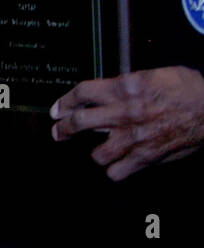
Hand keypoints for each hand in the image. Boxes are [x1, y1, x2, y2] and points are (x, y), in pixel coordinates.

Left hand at [50, 67, 203, 179]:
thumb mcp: (152, 75)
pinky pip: (117, 172)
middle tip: (59, 132)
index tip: (58, 109)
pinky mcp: (146, 157)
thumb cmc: (188, 89)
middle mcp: (125, 113)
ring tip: (99, 150)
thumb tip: (106, 91)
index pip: (82, 93)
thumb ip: (125, 84)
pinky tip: (119, 164)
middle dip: (64, 129)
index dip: (65, 101)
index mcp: (125, 88)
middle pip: (79, 122)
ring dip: (95, 152)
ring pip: (97, 153)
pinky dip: (116, 170)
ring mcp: (134, 138)